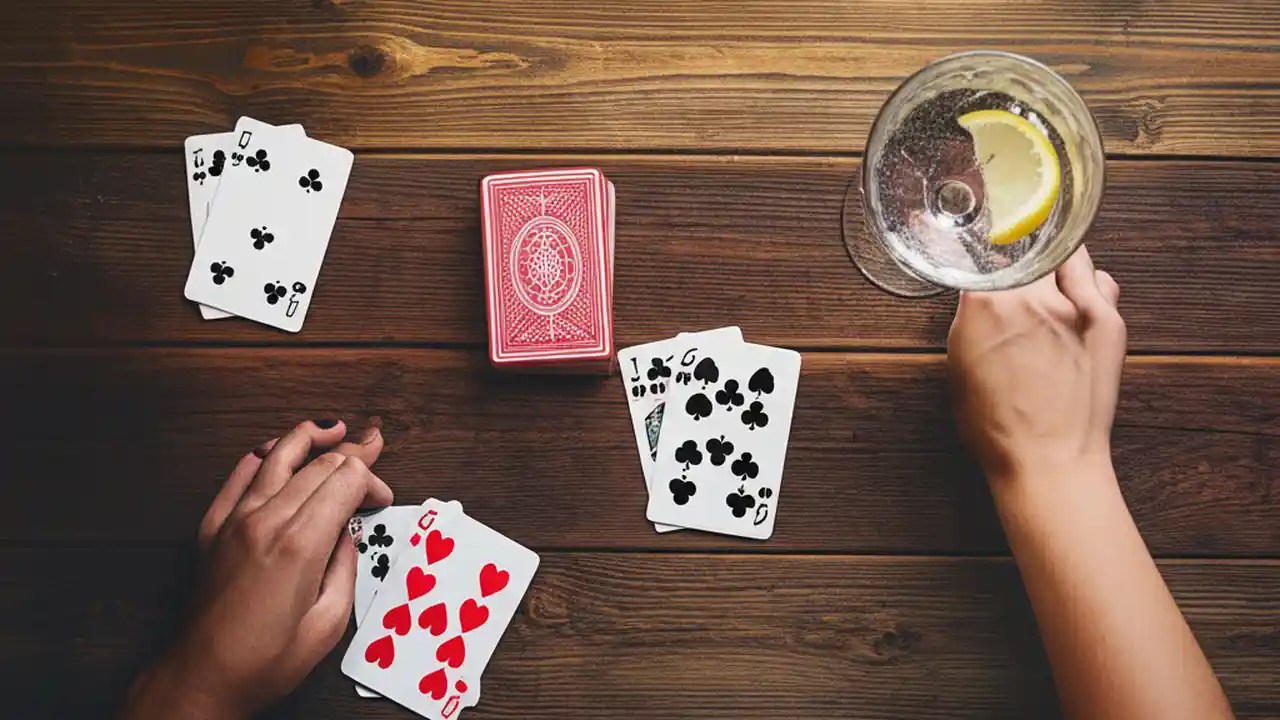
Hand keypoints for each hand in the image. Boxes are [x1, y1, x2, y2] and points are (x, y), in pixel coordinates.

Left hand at [121, 419, 390, 719]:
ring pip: (278, 456)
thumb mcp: (327, 624)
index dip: (371, 481)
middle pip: (318, 464)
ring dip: (310, 437)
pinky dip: (264, 456)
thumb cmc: (262, 662)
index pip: (344, 480)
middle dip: (352, 455)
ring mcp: (234, 521)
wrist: (201, 677)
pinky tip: (278, 450)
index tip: (380, 498)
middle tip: (372, 447)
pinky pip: (240, 475)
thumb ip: (344, 569)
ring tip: (334, 429)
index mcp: (298, 545)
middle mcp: (265, 522)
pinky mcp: (212, 528)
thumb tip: (346, 536)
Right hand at [947, 246, 1124, 487]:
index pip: (982, 259)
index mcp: (985, 304)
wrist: (1048, 459)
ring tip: (1046, 278)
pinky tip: (1077, 295)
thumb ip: (971, 322)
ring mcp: (1074, 304)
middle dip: (1016, 259)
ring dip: (1052, 262)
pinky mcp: (1107, 320)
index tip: (980, 259)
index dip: (981, 260)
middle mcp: (1030, 295)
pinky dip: (1086, 280)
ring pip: (1064, 256)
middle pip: (1023, 251)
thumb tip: (980, 301)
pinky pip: (1099, 279)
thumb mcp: (960, 367)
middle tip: (1012, 271)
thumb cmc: (996, 427)